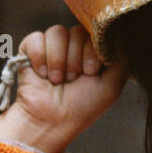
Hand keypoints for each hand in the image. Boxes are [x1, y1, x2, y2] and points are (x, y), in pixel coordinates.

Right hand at [0, 25, 128, 152]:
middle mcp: (74, 46)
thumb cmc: (83, 106)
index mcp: (92, 52)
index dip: (92, 52)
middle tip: (72, 79)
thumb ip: (121, 58)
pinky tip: (42, 74)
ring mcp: (52, 47)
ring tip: (57, 80)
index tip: (90, 73)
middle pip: (77, 31)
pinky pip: (36, 38)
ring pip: (57, 32)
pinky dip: (40, 57)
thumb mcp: (112, 84)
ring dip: (58, 60)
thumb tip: (117, 33)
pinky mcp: (30, 49)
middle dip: (75, 59)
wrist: (51, 121)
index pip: (96, 32)